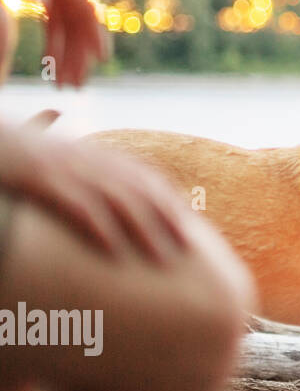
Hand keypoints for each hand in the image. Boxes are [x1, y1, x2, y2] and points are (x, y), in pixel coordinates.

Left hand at [0, 0, 106, 86]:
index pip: (84, 5)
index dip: (95, 32)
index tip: (102, 58)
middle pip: (78, 23)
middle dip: (79, 56)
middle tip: (76, 86)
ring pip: (66, 28)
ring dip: (67, 57)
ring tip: (64, 85)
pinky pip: (53, 25)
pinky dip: (53, 46)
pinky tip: (51, 66)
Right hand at [0, 122, 191, 264]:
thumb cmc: (12, 148)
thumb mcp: (48, 150)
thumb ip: (77, 158)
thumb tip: (73, 133)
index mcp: (93, 153)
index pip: (145, 175)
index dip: (169, 199)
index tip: (190, 223)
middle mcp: (87, 157)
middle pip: (140, 189)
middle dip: (167, 218)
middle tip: (189, 248)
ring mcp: (66, 167)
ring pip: (118, 199)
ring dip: (144, 229)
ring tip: (162, 257)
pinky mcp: (42, 178)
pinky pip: (78, 206)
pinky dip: (99, 227)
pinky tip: (114, 250)